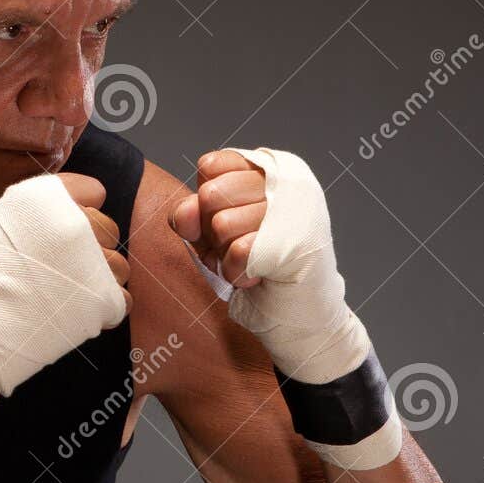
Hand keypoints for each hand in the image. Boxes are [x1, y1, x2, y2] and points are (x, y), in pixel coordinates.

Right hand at [0, 172, 130, 312]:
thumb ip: (19, 209)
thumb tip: (33, 211)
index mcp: (50, 199)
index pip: (93, 190)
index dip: (80, 210)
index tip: (62, 230)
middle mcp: (77, 223)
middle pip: (110, 229)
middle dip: (94, 247)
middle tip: (67, 266)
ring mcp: (93, 262)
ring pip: (120, 266)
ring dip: (103, 278)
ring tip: (74, 292)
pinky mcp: (102, 298)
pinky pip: (123, 298)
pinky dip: (106, 307)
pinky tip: (82, 311)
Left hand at [170, 146, 364, 384]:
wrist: (295, 315)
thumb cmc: (253, 269)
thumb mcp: (210, 237)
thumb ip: (191, 216)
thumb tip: (186, 211)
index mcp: (268, 170)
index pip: (210, 166)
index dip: (204, 203)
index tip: (225, 222)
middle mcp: (287, 181)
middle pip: (211, 193)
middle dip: (213, 232)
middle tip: (240, 247)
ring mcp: (295, 208)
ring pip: (222, 223)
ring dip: (226, 256)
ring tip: (251, 263)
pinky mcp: (297, 240)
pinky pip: (237, 251)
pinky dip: (236, 273)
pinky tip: (256, 276)